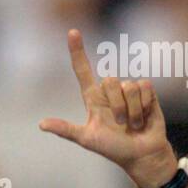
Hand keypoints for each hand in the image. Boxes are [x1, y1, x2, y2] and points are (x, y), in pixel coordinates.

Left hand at [38, 28, 177, 187]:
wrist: (141, 155)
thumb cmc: (113, 149)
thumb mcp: (87, 139)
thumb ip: (66, 130)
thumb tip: (41, 124)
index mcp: (93, 99)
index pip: (82, 71)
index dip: (77, 51)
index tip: (72, 31)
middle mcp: (110, 91)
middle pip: (110, 80)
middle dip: (117, 106)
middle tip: (120, 124)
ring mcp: (128, 89)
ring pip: (128, 86)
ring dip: (132, 110)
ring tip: (133, 124)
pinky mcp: (147, 90)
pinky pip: (144, 86)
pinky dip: (144, 106)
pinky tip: (144, 116)